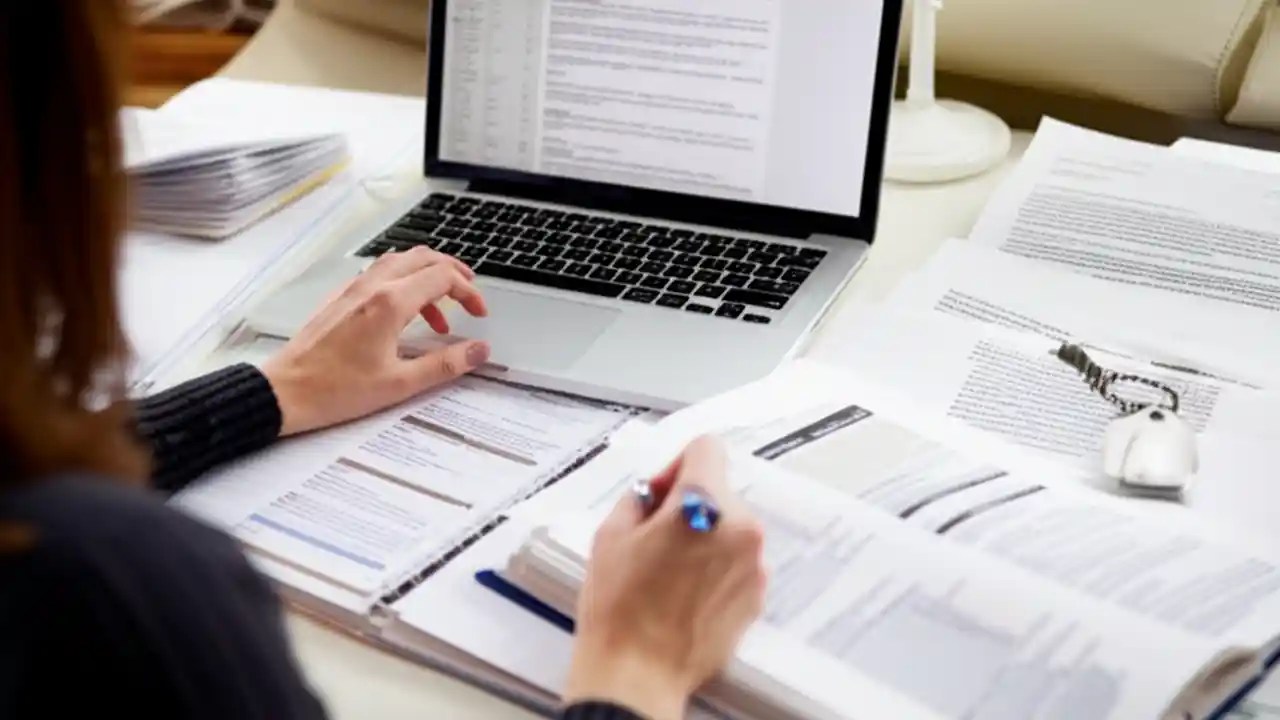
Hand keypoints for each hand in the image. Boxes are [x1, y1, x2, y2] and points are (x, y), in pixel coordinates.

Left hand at [262, 247, 489, 435]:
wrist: (285, 391)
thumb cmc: (335, 390)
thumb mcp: (399, 384)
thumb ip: (444, 365)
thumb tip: (478, 351)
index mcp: (390, 304)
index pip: (442, 277)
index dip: (468, 292)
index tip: (479, 313)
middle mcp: (372, 288)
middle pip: (422, 258)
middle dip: (452, 271)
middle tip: (469, 293)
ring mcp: (353, 290)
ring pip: (399, 263)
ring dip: (426, 277)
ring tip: (440, 311)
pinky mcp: (340, 299)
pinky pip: (379, 275)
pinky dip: (402, 285)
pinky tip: (403, 315)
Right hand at [564, 437, 766, 719]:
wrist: (637, 674)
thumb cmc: (619, 610)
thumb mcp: (610, 535)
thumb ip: (641, 498)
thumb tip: (656, 493)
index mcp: (702, 504)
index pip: (707, 448)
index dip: (677, 464)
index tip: (661, 491)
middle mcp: (739, 528)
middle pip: (719, 490)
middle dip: (688, 505)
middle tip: (653, 537)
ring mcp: (753, 564)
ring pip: (729, 528)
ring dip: (704, 538)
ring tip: (667, 572)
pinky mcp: (756, 595)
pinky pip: (737, 562)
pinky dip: (716, 568)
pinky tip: (684, 594)